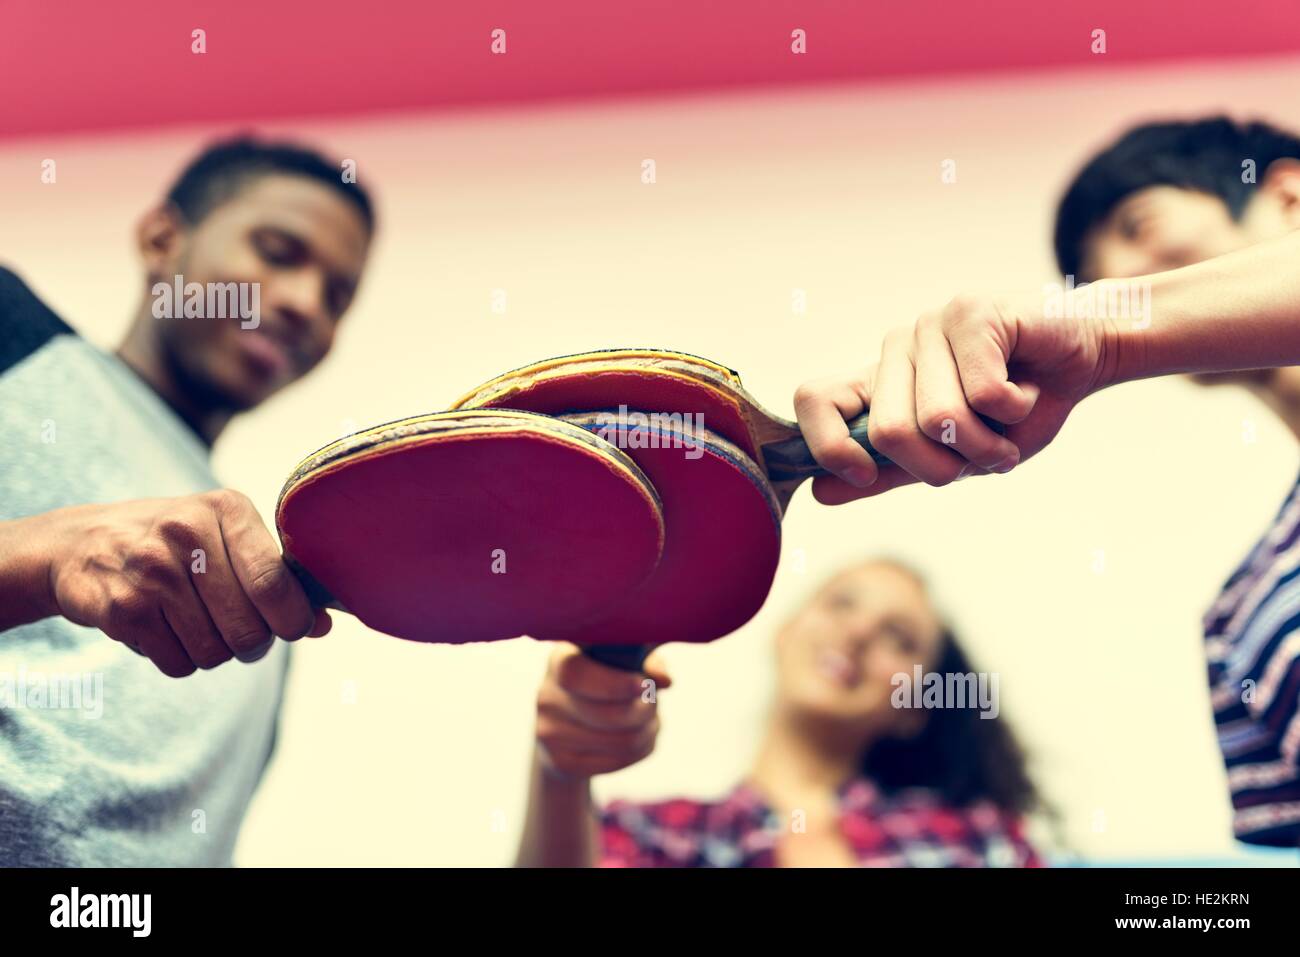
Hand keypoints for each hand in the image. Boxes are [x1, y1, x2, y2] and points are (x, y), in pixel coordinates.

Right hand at [42, 490, 329, 676]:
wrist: (81, 542)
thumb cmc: (178, 543)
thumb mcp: (227, 539)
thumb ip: (278, 578)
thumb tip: (324, 625)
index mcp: (226, 509)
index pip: (274, 582)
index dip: (292, 620)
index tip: (293, 627)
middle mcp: (186, 533)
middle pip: (248, 630)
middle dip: (252, 643)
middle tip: (237, 630)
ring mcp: (149, 571)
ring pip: (214, 653)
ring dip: (213, 651)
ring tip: (194, 621)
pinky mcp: (120, 608)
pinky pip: (178, 664)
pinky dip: (178, 658)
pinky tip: (162, 627)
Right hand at [535, 643, 671, 779]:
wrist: (567, 729)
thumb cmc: (605, 682)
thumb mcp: (623, 662)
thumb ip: (647, 661)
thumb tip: (664, 679)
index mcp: (559, 659)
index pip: (576, 674)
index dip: (614, 683)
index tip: (643, 685)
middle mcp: (546, 696)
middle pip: (607, 714)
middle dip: (645, 710)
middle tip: (652, 703)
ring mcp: (549, 733)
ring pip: (621, 740)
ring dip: (648, 730)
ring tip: (650, 721)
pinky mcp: (560, 763)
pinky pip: (618, 761)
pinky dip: (641, 750)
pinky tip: (639, 738)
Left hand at [794, 291, 1115, 502]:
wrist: (1085, 361)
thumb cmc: (1017, 409)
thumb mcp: (950, 455)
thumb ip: (887, 472)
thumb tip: (819, 492)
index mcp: (881, 382)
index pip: (815, 400)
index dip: (828, 445)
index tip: (864, 473)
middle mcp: (896, 350)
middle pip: (885, 431)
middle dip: (939, 466)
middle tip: (980, 457)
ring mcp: (930, 327)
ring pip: (938, 418)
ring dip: (987, 442)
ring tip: (1009, 421)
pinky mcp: (970, 312)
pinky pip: (982, 394)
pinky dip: (1015, 411)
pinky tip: (1026, 389)